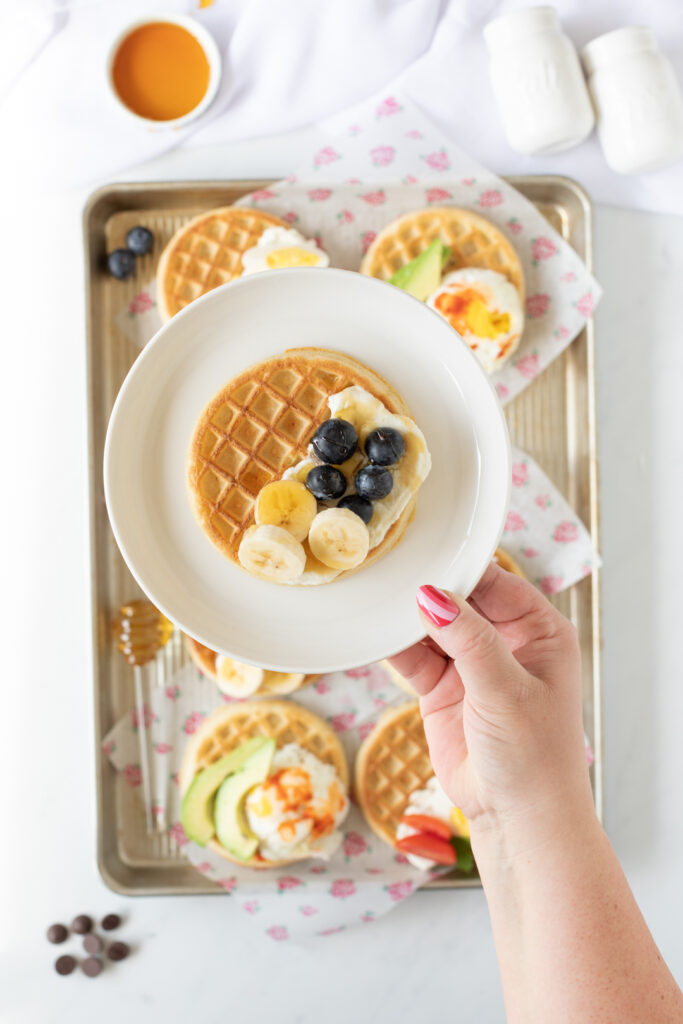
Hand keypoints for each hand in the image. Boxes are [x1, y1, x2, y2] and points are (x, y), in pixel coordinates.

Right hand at [389, 563, 593, 844]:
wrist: (516, 819)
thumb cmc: (534, 756)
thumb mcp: (505, 689)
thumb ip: (469, 639)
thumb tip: (432, 595)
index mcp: (538, 630)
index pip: (496, 581)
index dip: (460, 569)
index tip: (422, 554)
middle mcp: (505, 641)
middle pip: (459, 599)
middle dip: (427, 590)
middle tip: (389, 571)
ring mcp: (471, 665)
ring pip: (431, 626)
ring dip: (405, 618)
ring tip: (374, 600)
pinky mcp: (442, 689)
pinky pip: (412, 656)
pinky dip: (393, 647)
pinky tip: (372, 633)